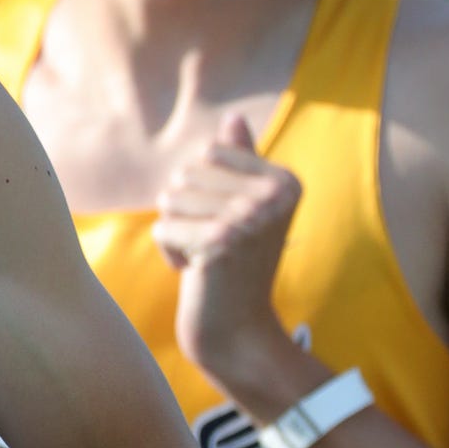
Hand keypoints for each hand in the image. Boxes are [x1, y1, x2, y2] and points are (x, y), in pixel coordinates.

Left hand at [154, 114, 303, 394]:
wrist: (238, 331)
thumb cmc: (235, 266)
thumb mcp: (243, 211)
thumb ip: (241, 163)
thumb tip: (232, 117)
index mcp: (285, 181)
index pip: (210, 153)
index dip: (201, 188)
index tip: (224, 222)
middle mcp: (274, 196)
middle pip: (186, 175)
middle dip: (184, 211)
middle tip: (212, 245)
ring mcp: (249, 219)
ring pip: (170, 199)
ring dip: (175, 231)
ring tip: (204, 256)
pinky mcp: (220, 244)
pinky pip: (163, 229)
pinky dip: (169, 253)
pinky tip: (195, 273)